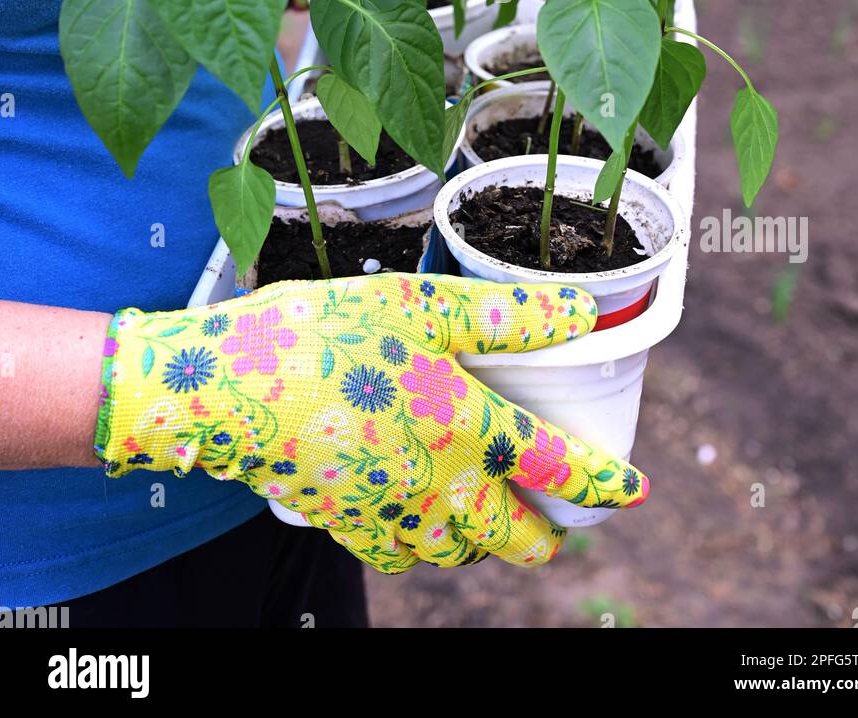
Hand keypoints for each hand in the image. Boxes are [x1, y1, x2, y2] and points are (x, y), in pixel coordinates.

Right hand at [96, 274, 648, 571]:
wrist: (226, 387)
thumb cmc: (325, 334)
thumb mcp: (420, 303)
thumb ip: (503, 314)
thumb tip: (578, 314)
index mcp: (465, 428)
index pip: (555, 467)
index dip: (602, 482)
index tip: (631, 491)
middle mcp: (436, 486)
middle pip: (511, 539)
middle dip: (542, 538)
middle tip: (555, 525)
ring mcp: (387, 513)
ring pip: (456, 553)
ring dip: (483, 542)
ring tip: (487, 514)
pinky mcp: (342, 522)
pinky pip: (398, 553)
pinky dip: (420, 544)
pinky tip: (413, 515)